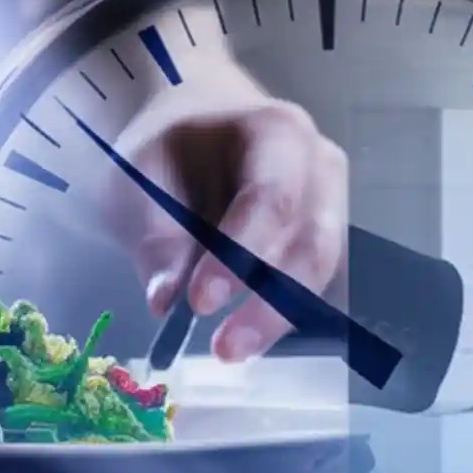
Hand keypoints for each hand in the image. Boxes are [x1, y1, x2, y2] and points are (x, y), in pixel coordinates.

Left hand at [103, 57, 346, 362]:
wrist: (200, 124)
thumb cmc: (171, 146)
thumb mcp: (141, 177)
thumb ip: (157, 235)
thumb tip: (165, 299)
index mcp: (277, 131)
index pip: (271, 196)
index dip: (240, 252)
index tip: (199, 301)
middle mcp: (319, 167)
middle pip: (313, 243)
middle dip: (271, 302)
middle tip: (225, 347)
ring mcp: (330, 204)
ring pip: (320, 272)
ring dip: (278, 316)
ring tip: (230, 348)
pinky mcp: (325, 240)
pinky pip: (313, 283)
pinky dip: (280, 313)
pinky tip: (246, 334)